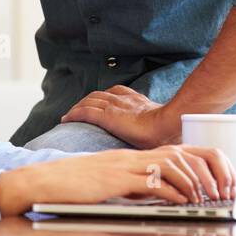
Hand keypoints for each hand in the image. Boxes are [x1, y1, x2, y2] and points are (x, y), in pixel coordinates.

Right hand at [0, 145, 235, 215]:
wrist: (46, 182)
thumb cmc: (75, 186)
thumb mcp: (112, 184)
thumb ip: (134, 185)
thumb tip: (156, 194)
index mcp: (133, 157)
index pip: (174, 152)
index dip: (198, 162)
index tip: (215, 179)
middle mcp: (132, 157)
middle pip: (179, 154)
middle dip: (203, 170)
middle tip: (218, 189)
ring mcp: (125, 165)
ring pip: (170, 165)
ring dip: (191, 182)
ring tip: (203, 198)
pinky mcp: (117, 178)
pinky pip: (152, 181)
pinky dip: (172, 192)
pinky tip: (182, 202)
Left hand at [60, 85, 178, 147]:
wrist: (167, 125)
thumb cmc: (170, 130)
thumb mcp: (163, 126)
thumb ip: (158, 130)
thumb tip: (161, 142)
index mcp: (137, 101)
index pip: (116, 92)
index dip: (105, 96)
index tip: (99, 102)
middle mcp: (124, 100)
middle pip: (99, 95)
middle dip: (87, 100)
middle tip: (78, 109)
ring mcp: (115, 106)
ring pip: (89, 101)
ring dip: (77, 106)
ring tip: (69, 115)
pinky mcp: (107, 116)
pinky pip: (84, 112)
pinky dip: (73, 114)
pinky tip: (65, 119)